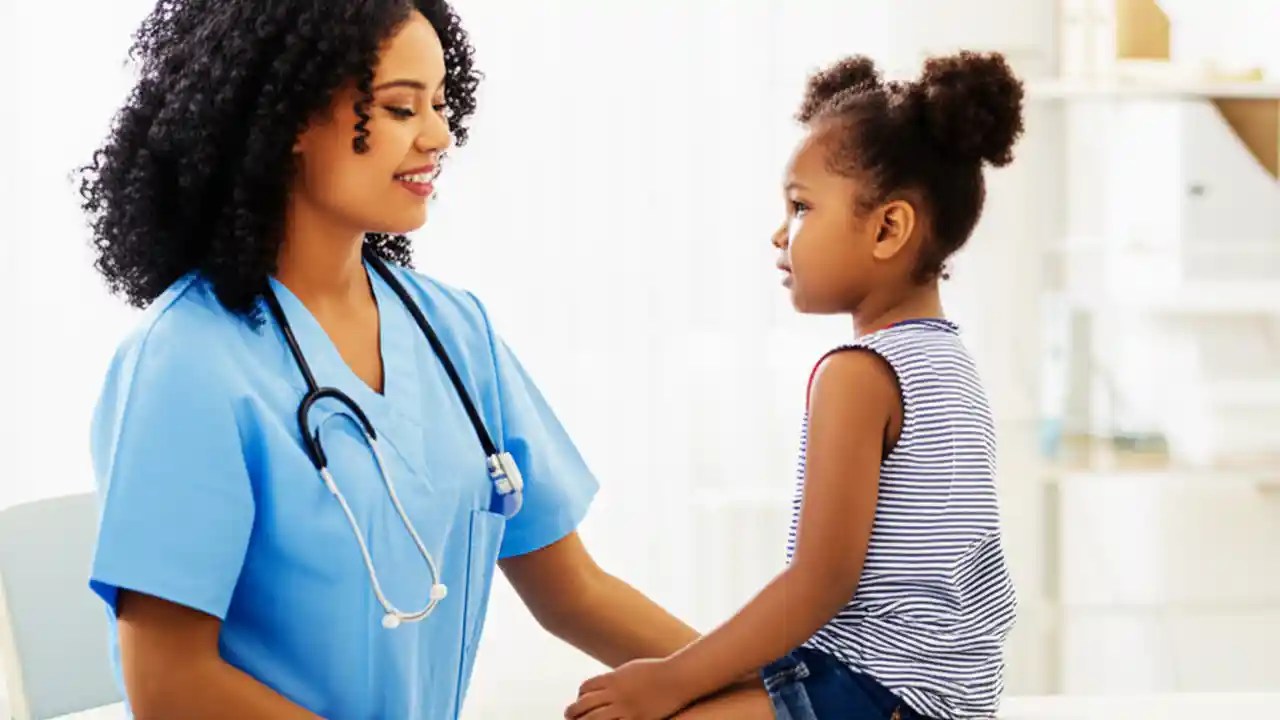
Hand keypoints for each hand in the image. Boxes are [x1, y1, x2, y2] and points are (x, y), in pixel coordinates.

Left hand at [564, 658, 691, 719]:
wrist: (677, 678)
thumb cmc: (659, 671)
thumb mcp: (633, 669)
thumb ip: (618, 676)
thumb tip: (608, 681)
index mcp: (614, 678)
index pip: (587, 687)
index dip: (580, 695)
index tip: (579, 700)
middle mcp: (615, 693)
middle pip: (585, 703)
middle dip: (573, 711)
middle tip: (568, 716)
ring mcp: (625, 708)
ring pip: (594, 719)